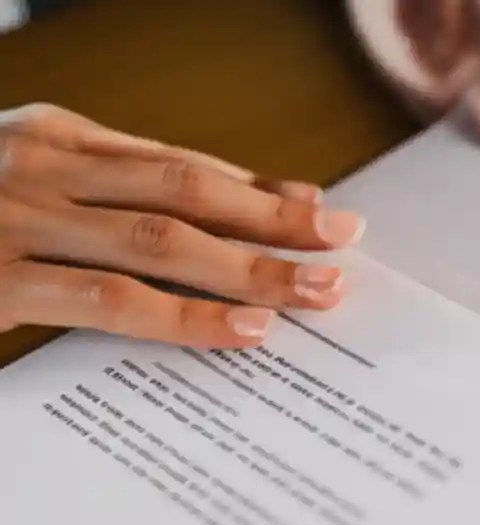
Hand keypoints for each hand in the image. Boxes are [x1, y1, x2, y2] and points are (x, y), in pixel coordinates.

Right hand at [0, 104, 364, 347]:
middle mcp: (43, 169)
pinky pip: (114, 300)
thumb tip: (223, 203)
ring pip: (163, 241)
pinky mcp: (0, 283)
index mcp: (53, 137)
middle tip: (340, 240)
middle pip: (186, 192)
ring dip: (253, 269)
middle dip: (273, 219)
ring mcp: (21, 223)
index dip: (256, 190)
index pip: (177, 163)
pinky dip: (188, 315)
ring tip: (316, 288)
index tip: (317, 210)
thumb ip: (105, 188)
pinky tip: (245, 327)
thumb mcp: (24, 179)